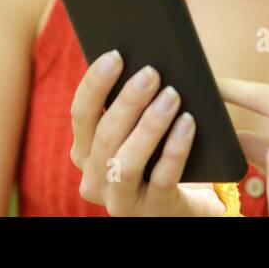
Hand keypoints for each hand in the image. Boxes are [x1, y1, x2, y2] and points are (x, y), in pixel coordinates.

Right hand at [70, 51, 226, 215]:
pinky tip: (188, 125)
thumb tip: (146, 64)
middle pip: (104, 135)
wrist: (180, 204)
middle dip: (128, 101)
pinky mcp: (151, 212)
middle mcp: (94, 179)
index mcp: (85, 152)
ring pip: (126, 162)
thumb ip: (134, 104)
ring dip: (149, 125)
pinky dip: (174, 150)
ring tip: (172, 96)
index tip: (115, 55)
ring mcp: (120, 200)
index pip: (81, 114)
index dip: (95, 84)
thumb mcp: (139, 130)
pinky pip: (161, 179)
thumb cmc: (157, 156)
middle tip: (152, 72)